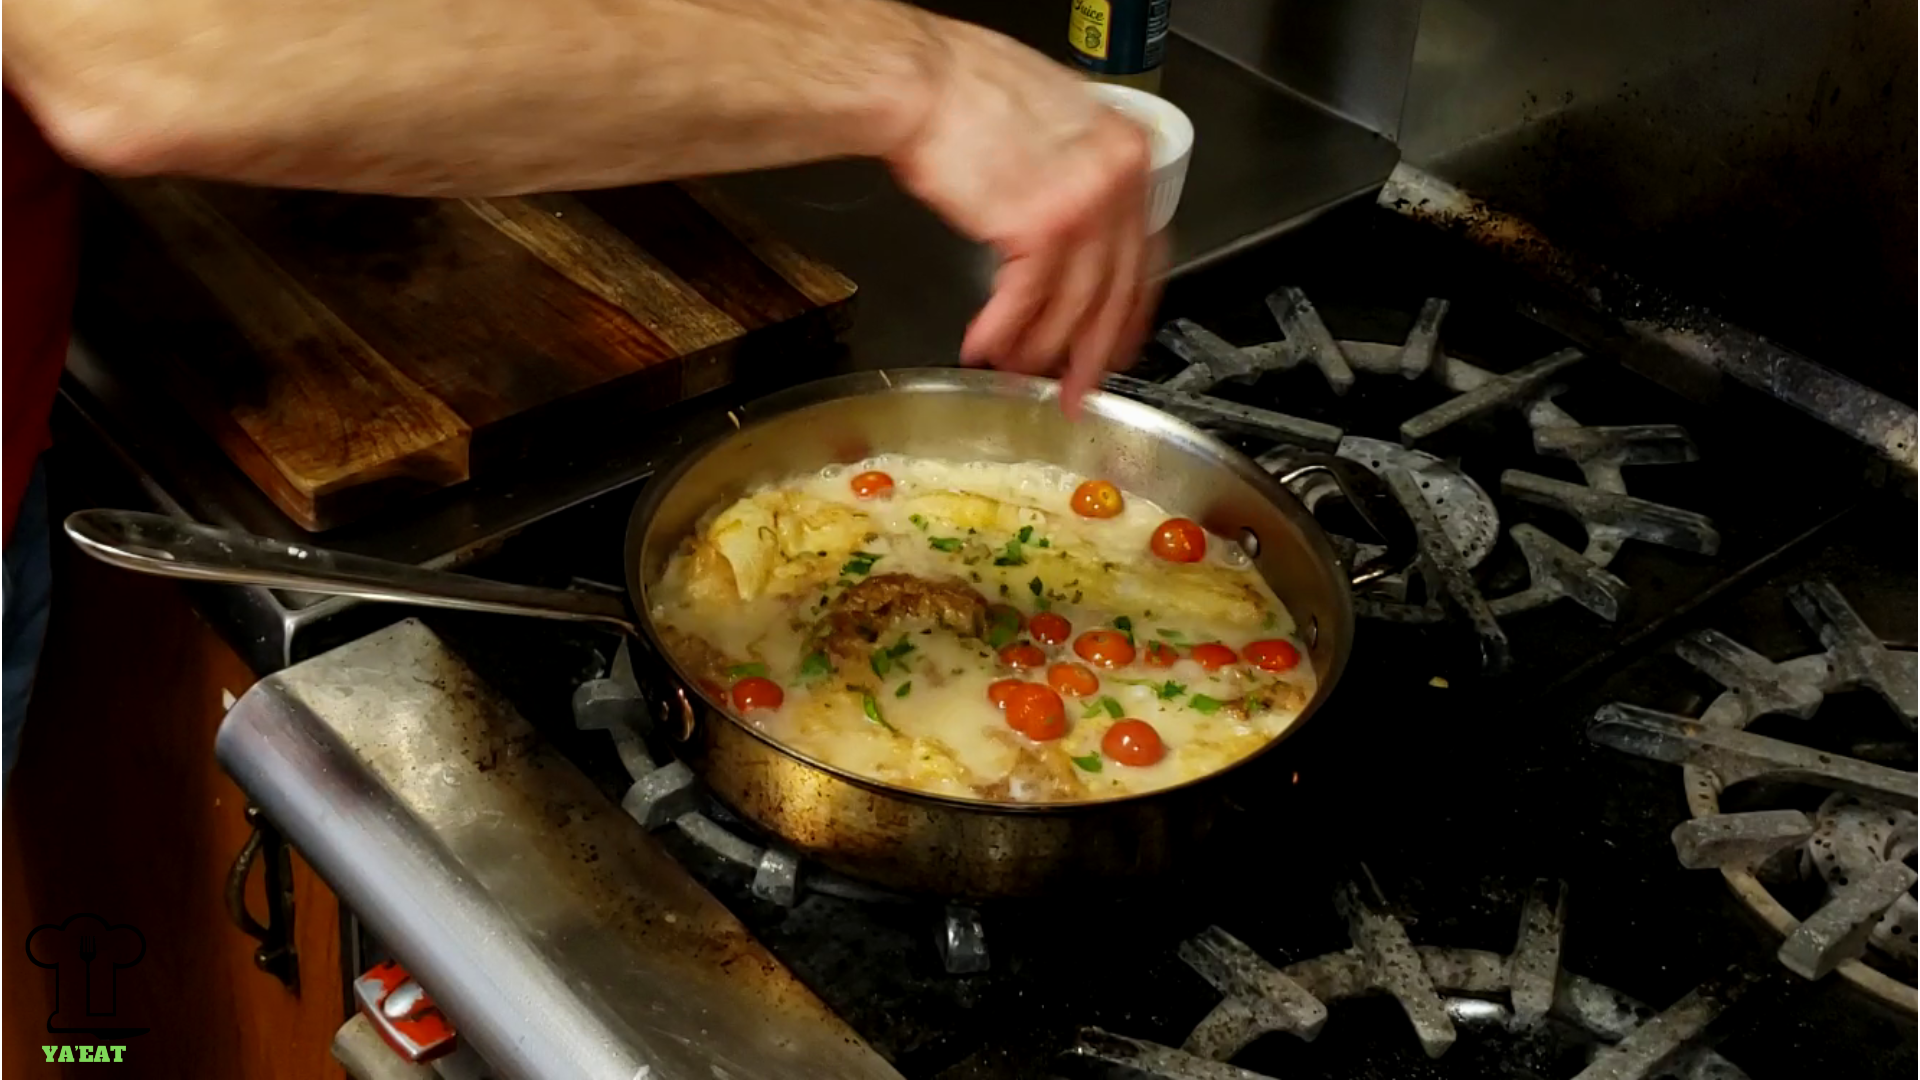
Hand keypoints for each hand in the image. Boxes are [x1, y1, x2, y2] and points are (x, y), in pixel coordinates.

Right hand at [885, 18, 1161, 415]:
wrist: (922, 81)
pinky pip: (1024, 301)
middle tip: (1077, 388)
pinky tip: (985, 349)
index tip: (1116, 344)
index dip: (1127, 312)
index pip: (1143, 253)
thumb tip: (1071, 218)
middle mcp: (1115, 182)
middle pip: (1115, 291)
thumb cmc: (968, 89)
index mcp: (1126, 152)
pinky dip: (1002, 332)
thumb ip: (1075, 170)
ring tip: (1018, 374)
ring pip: (1073, 305)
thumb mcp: (1053, 118)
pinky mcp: (1036, 228)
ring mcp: (1081, 207)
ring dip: (1040, 349)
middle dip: (1092, 352)